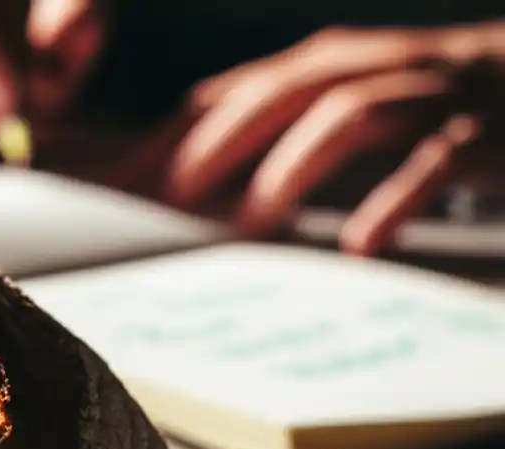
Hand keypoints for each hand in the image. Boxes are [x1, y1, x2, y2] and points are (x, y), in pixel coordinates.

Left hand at [163, 24, 504, 254]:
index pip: (221, 97)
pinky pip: (433, 161)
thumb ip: (272, 139)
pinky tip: (361, 243)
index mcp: (319, 67)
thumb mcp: (339, 110)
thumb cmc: (423, 110)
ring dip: (289, 170)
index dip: (164, 139)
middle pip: (271, 96)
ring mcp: (423, 95)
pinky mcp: (480, 134)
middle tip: (168, 207)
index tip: (117, 190)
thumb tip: (183, 191)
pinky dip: (392, 199)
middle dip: (211, 149)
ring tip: (251, 224)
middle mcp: (363, 68)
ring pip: (345, 116)